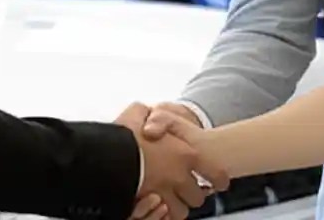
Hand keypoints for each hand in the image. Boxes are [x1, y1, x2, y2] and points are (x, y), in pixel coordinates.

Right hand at [115, 103, 227, 219]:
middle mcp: (179, 177)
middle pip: (198, 196)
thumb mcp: (136, 113)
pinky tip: (157, 207)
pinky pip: (165, 217)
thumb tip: (148, 116)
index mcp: (184, 153)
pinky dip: (163, 215)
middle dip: (192, 194)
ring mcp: (165, 194)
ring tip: (169, 201)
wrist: (105, 155)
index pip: (216, 172)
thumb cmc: (121, 136)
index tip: (219, 182)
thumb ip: (148, 114)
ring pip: (182, 210)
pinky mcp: (150, 207)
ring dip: (177, 207)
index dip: (218, 178)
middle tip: (186, 190)